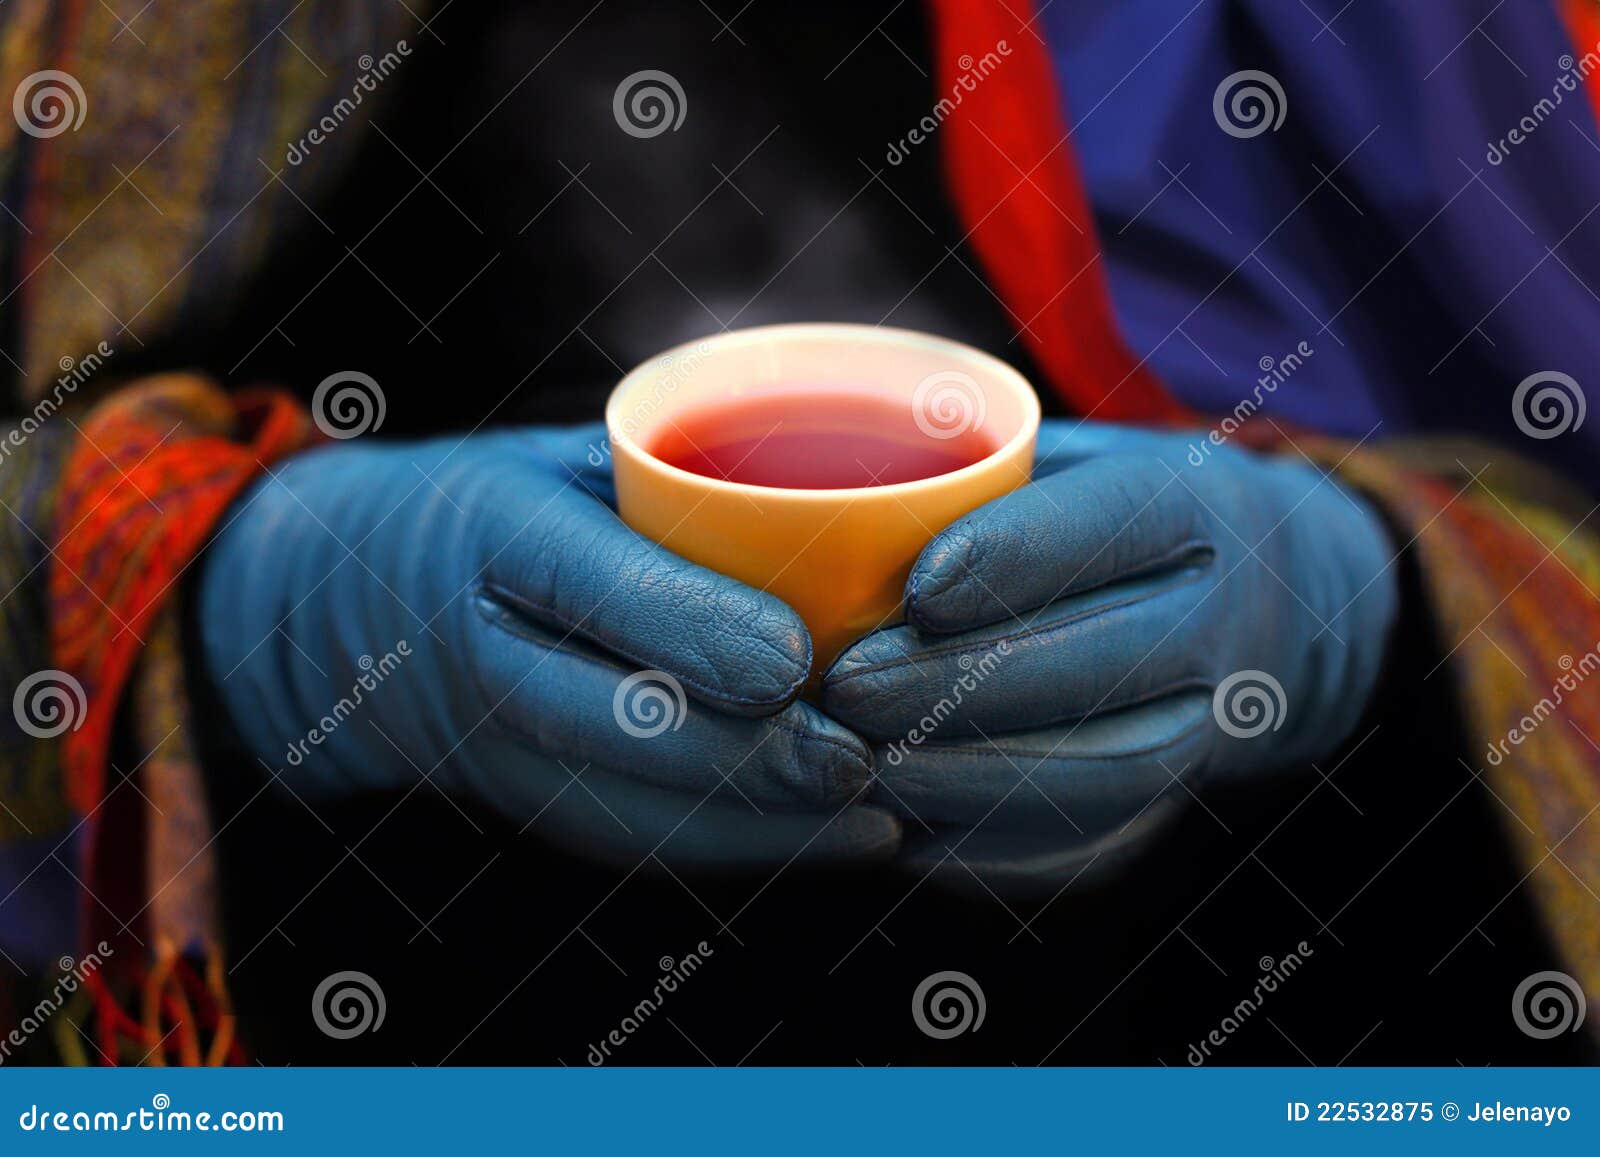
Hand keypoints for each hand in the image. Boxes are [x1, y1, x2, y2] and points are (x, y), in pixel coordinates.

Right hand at [198, 423, 898, 869]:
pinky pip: (629, 842)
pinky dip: (732, 853)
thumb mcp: (557, 458)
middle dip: (741, 753)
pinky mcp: (518, 801)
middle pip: (609, 719)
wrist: (336, 603)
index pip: (587, 582)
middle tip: (854, 757)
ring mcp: (489, 742)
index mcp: (490, 531)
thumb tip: (843, 491)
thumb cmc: (493, 507)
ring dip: (755, 827)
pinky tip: (828, 843)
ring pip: (625, 808)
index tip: (796, 657)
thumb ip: (669, 474)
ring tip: (870, 819)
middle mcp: (478, 648)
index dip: (692, 625)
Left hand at [819, 420, 1397, 891]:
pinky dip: (990, 852)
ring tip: (860, 766)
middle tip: (847, 688)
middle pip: (1108, 660)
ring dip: (971, 778)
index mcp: (1196, 506)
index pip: (1118, 524)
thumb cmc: (1110, 515)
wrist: (1267, 602)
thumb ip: (980, 472)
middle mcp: (1222, 620)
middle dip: (964, 684)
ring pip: (1108, 769)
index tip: (918, 587)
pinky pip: (1092, 848)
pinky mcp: (1176, 803)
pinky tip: (900, 833)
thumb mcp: (1069, 458)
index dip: (1016, 557)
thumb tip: (835, 502)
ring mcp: (1211, 724)